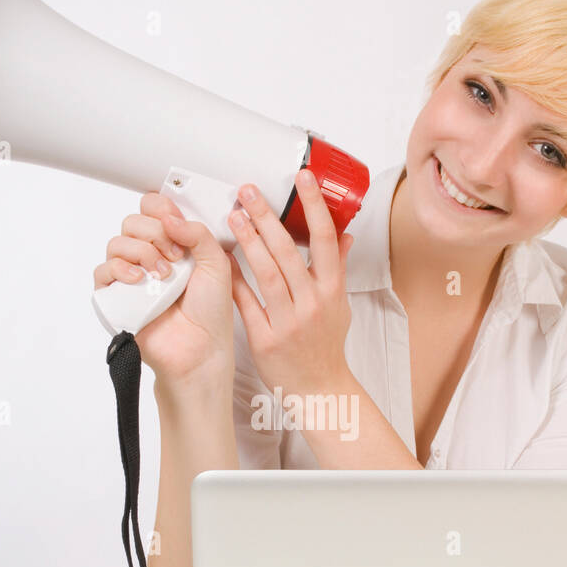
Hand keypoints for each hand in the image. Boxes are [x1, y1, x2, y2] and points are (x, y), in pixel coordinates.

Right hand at [93, 192, 235, 388]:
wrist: (201, 349)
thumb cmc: (210, 312)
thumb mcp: (216, 263)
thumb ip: (197, 232)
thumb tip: (168, 216)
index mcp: (172, 242)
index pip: (152, 208)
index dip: (161, 210)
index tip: (175, 224)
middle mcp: (149, 256)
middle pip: (132, 221)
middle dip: (154, 233)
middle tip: (175, 256)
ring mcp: (131, 276)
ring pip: (116, 243)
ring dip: (141, 253)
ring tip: (163, 275)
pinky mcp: (116, 297)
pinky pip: (102, 272)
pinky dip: (119, 270)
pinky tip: (139, 281)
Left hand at [227, 170, 354, 396]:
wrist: (319, 389)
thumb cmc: (325, 345)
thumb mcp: (338, 305)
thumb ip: (337, 268)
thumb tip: (345, 234)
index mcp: (332, 290)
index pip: (325, 239)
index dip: (314, 205)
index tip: (303, 178)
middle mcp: (312, 303)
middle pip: (288, 251)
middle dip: (267, 217)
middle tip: (248, 191)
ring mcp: (289, 322)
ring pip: (266, 274)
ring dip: (248, 241)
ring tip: (232, 216)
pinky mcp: (266, 339)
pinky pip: (247, 303)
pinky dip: (234, 280)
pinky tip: (221, 260)